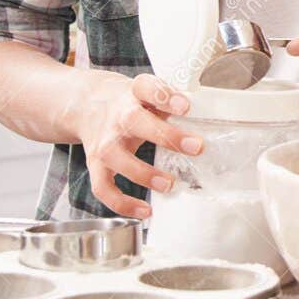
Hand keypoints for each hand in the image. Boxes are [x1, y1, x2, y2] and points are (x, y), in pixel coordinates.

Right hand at [70, 72, 202, 218]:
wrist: (88, 105)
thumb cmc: (131, 102)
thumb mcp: (150, 92)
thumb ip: (174, 104)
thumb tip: (210, 119)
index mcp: (134, 93)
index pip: (147, 88)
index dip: (165, 96)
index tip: (186, 106)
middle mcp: (116, 117)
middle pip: (136, 122)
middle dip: (167, 136)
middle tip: (196, 147)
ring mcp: (104, 142)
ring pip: (117, 159)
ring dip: (144, 174)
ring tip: (170, 184)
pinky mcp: (95, 164)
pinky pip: (103, 188)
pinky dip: (122, 204)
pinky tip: (146, 211)